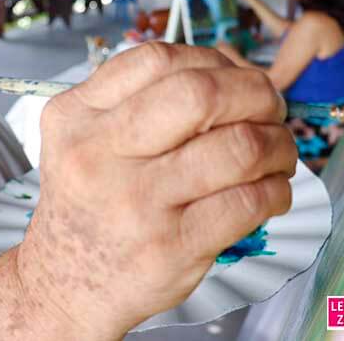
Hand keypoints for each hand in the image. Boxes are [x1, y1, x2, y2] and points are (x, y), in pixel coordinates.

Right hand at [19, 42, 295, 338]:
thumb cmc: (88, 204)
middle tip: (271, 109)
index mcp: (76, 116)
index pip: (158, 59)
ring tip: (278, 153)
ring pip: (239, 146)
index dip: (213, 60)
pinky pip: (249, 201)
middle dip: (257, 93)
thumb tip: (231, 67)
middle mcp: (99, 153)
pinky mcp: (172, 246)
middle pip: (202, 94)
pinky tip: (271, 192)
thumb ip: (138, 100)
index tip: (233, 77)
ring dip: (278, 143)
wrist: (64, 284)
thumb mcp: (85, 140)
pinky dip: (276, 190)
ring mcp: (137, 202)